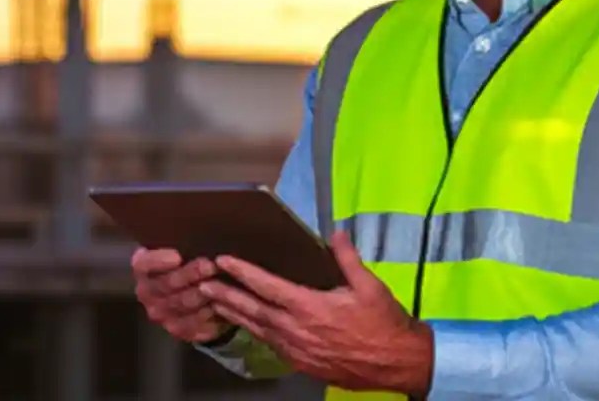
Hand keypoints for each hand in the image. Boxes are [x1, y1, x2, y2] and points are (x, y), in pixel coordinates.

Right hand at [132, 247, 229, 342]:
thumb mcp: (186, 246)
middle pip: (166, 284)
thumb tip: (199, 223)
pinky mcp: (177, 329)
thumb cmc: (191, 259)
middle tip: (209, 266)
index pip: (144, 264)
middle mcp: (146, 291)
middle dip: (189, 275)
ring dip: (201, 293)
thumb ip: (186, 241)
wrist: (197, 290)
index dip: (158, 261)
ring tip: (219, 283)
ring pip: (181, 303)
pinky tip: (218, 304)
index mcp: (144, 267)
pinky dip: (205, 314)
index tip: (177, 256)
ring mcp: (160, 313)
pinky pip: (191, 324)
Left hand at [200, 230, 433, 394]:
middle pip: (252, 310)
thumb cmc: (384, 323)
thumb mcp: (370, 286)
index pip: (267, 286)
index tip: (224, 261)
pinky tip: (248, 326)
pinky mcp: (302, 364)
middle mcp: (297, 330)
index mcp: (310, 307)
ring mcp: (297, 350)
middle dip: (226, 295)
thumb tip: (336, 233)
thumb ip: (348, 259)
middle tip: (202, 285)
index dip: (243, 272)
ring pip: (257, 330)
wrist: (397, 363)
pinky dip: (255, 332)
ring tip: (214, 304)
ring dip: (234, 315)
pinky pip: (271, 345)